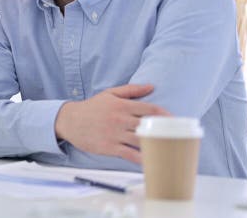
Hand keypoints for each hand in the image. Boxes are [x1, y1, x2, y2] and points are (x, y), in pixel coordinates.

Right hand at [54, 84, 169, 164]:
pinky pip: (130, 155)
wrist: (69, 121)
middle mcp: (119, 119)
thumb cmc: (91, 108)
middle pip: (148, 126)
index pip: (149, 109)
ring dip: (156, 145)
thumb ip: (131, 90)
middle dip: (164, 131)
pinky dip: (142, 159)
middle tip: (176, 136)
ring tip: (168, 149)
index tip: (175, 120)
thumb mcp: (109, 94)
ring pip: (141, 141)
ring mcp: (115, 134)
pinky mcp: (109, 147)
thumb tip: (151, 86)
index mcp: (121, 106)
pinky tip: (151, 160)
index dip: (165, 115)